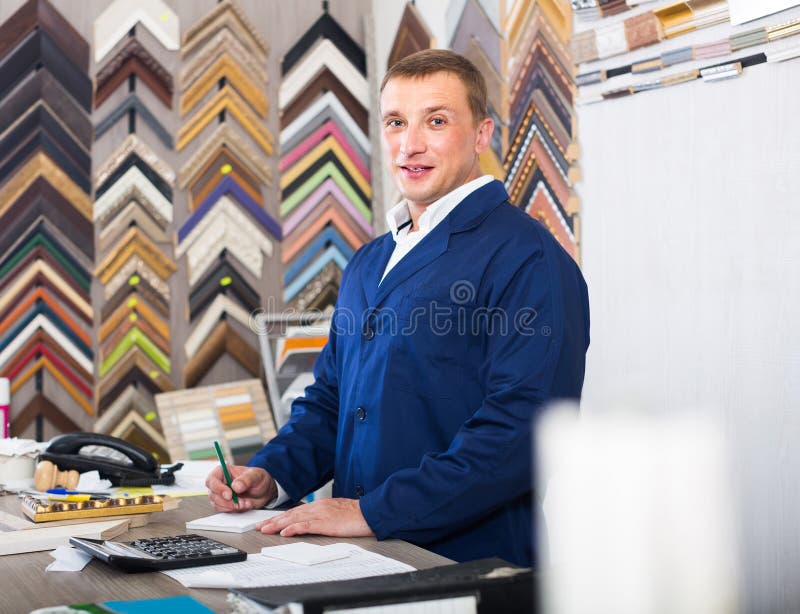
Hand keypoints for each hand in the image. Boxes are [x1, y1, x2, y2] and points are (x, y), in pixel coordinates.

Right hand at [205, 465, 276, 511]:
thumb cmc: (258, 479)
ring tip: (246, 503)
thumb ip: (246, 479)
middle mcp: (220, 483)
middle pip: (213, 494)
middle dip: (227, 501)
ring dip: (232, 507)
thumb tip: (235, 486)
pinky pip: (224, 510)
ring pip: (217, 504)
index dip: (218, 488)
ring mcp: (221, 495)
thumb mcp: (256, 475)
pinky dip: (234, 510)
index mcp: (224, 471)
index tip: (229, 495)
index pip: (212, 479)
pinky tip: (244, 506)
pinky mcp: (225, 505)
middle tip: (241, 502)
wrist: (264, 490)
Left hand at [256, 498, 374, 536]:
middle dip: (274, 520)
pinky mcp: (326, 523)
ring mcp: (321, 514)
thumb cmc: (356, 514)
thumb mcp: (336, 513)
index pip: (295, 511)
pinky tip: (285, 531)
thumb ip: (323, 516)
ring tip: (266, 529)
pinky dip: (294, 528)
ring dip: (278, 524)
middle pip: (291, 514)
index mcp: (320, 505)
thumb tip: (313, 523)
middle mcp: (317, 507)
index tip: (269, 522)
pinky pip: (306, 525)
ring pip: (295, 518)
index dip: (281, 517)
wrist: (370, 512)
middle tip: (260, 526)